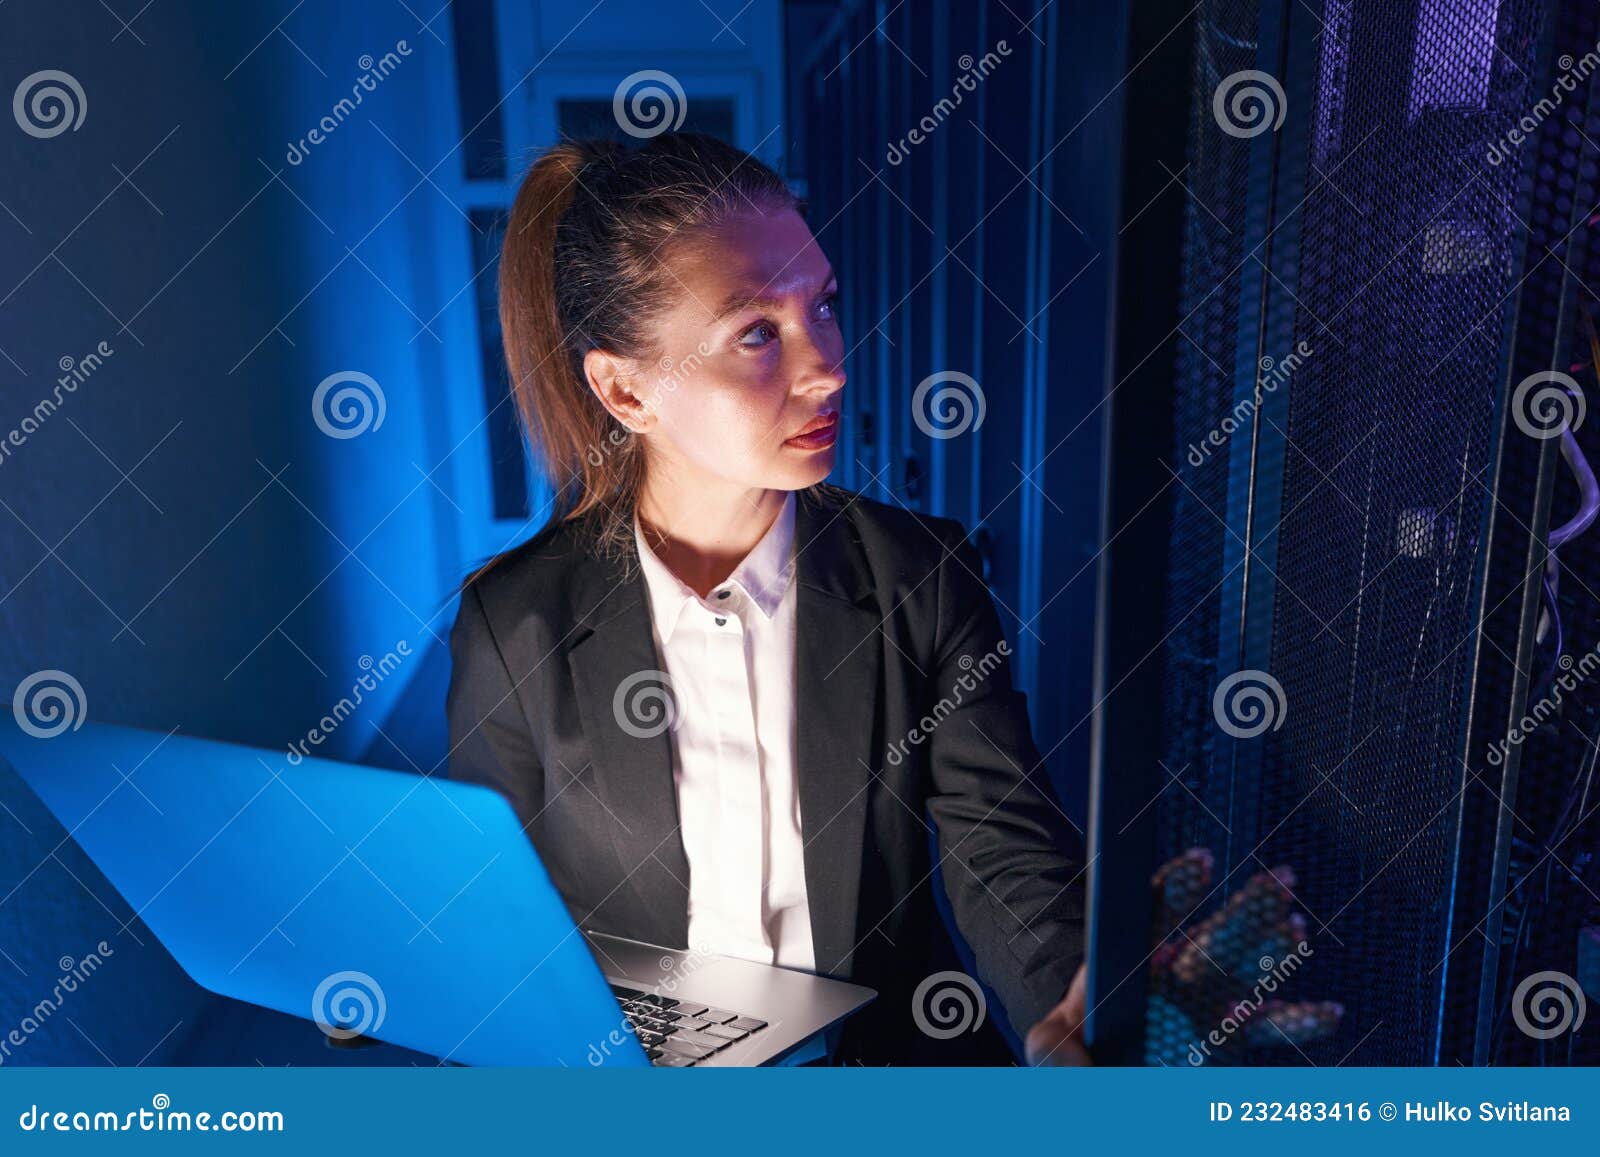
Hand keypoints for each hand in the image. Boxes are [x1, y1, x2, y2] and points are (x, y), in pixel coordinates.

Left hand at [1024, 848, 1343, 1065]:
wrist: (1110, 1088)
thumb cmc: (1082, 1058)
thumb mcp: (1054, 1050)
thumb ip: (1053, 1047)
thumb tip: (1051, 1044)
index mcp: (1131, 968)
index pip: (1151, 919)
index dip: (1174, 889)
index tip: (1201, 861)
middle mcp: (1174, 980)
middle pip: (1214, 938)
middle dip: (1248, 909)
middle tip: (1283, 878)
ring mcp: (1205, 1009)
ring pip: (1247, 973)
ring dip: (1274, 951)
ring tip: (1299, 931)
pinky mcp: (1227, 1042)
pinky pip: (1267, 1028)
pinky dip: (1298, 1021)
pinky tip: (1328, 1013)